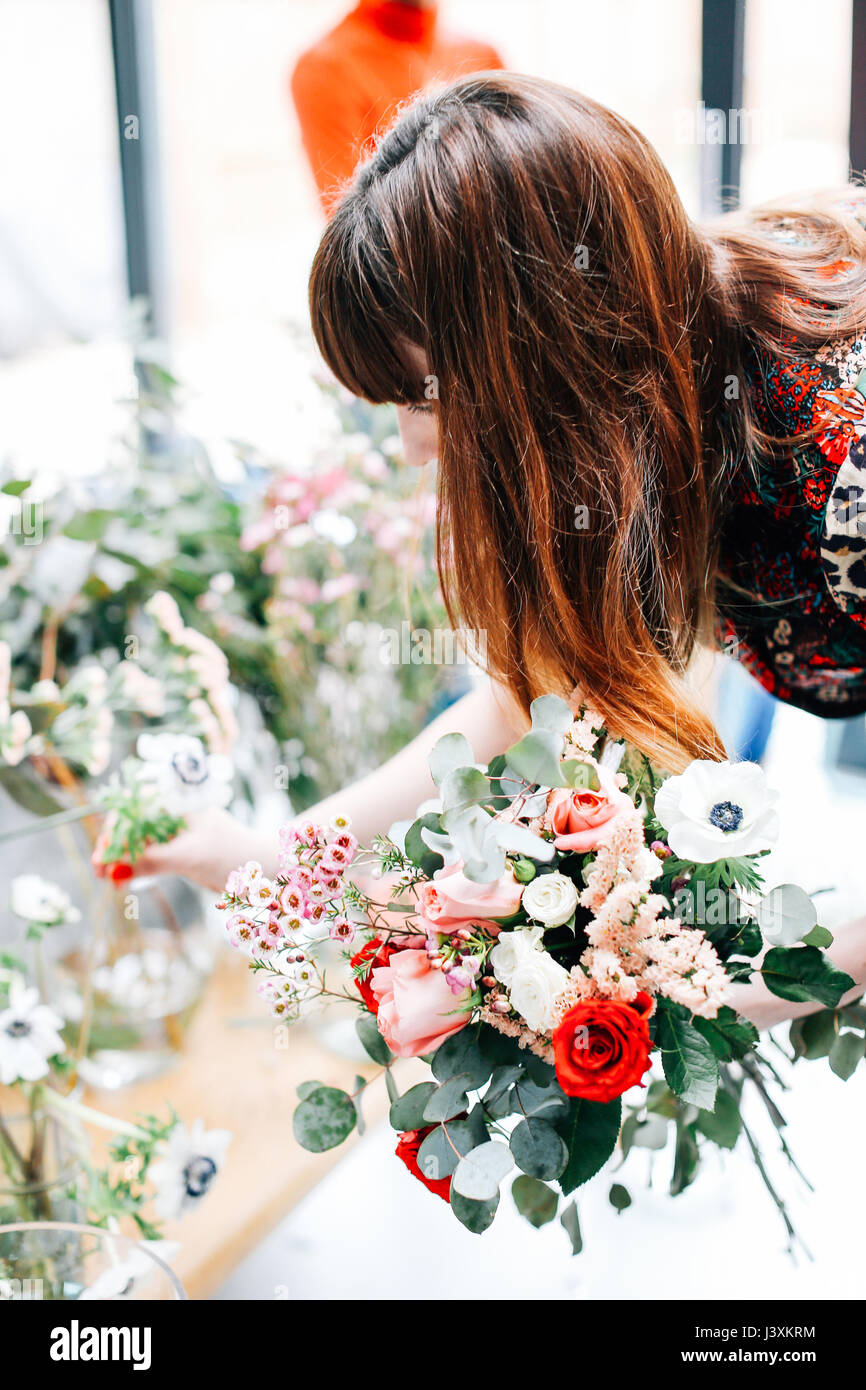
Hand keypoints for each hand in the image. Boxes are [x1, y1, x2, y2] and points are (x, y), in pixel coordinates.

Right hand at [91, 807, 271, 893]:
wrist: (265, 868)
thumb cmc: (232, 853)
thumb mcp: (189, 856)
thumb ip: (152, 861)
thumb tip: (115, 870)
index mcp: (178, 801)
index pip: (135, 809)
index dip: (115, 831)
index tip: (102, 855)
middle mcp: (174, 812)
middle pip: (133, 824)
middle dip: (115, 846)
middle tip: (100, 871)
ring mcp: (177, 830)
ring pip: (139, 840)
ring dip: (122, 858)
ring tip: (109, 878)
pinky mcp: (180, 849)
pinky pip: (149, 854)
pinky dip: (136, 865)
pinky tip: (124, 879)